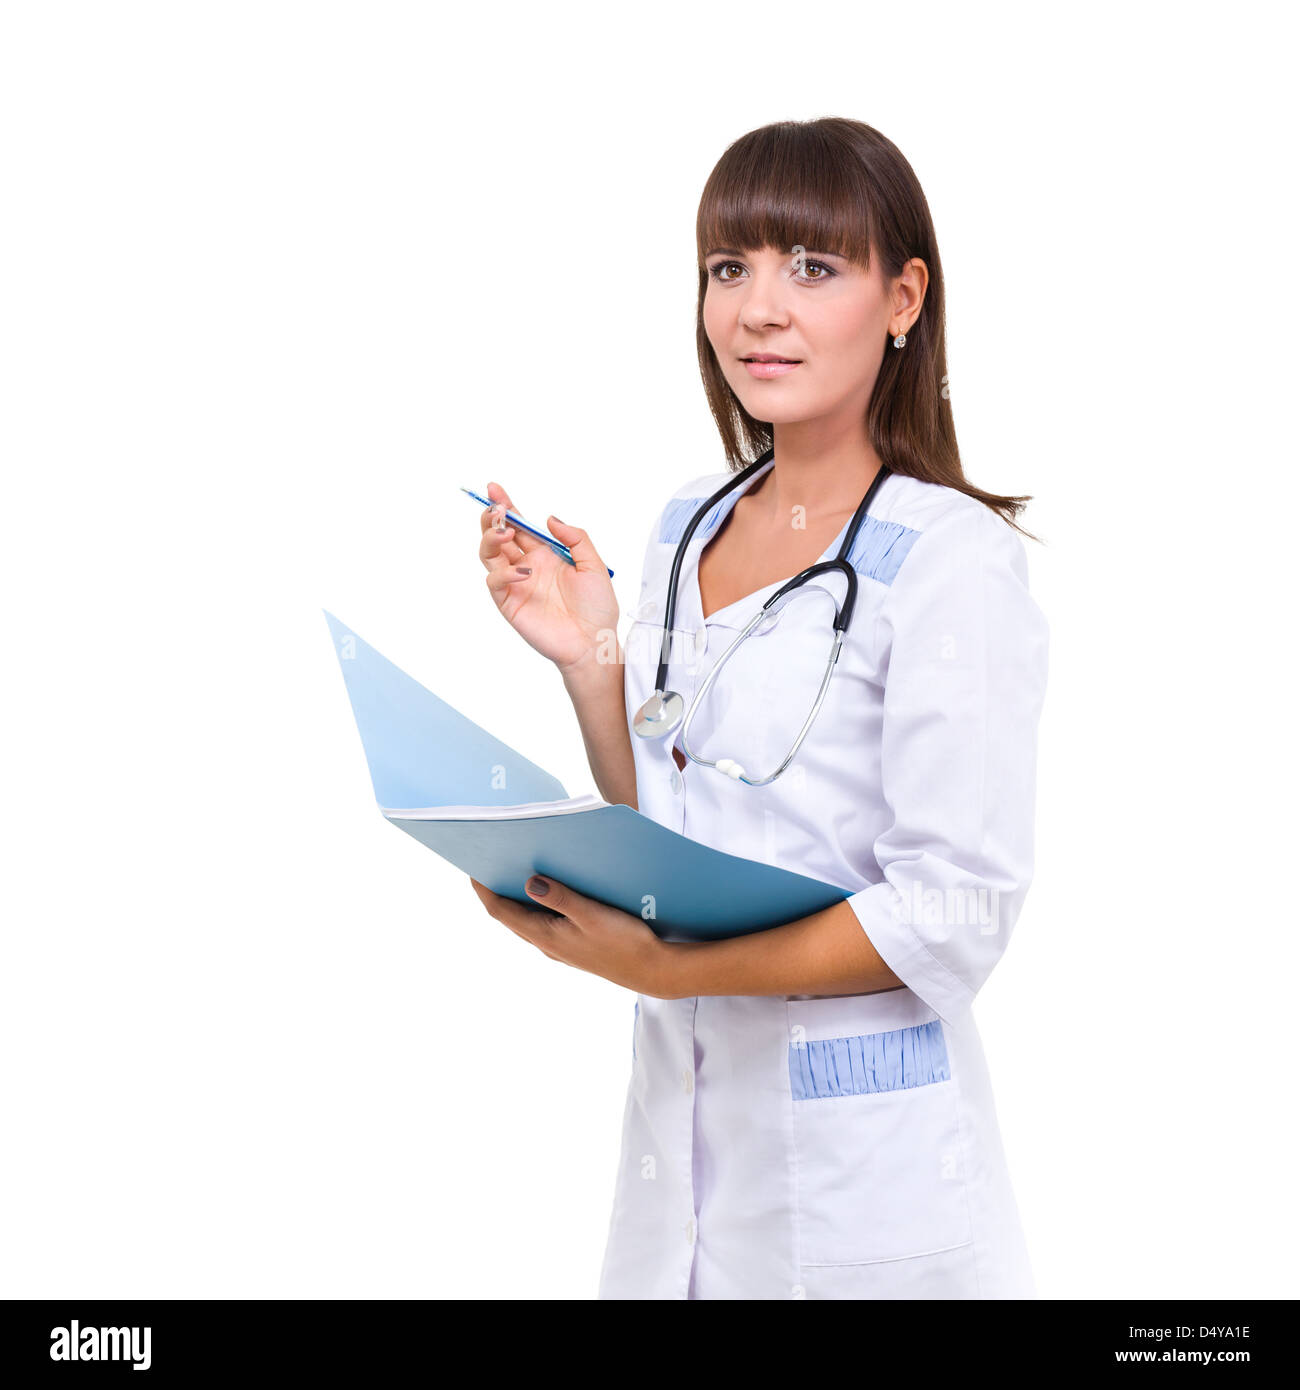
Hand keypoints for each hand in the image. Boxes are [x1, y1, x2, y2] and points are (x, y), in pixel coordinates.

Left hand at [469, 875, 680, 997]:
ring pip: (527, 920)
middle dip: (497, 890)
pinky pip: (544, 923)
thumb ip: (561, 898)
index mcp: (545, 936)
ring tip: (515, 870)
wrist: (653, 971)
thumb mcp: (593, 915)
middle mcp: (546, 944)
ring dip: (517, 898)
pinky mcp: (573, 946)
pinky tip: (549, 890)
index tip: (472, 867)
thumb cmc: (625, 943)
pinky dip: (538, 905)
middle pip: (510, 915)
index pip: (501, 911)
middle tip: (491, 862)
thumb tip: (529, 882)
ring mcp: (560, 947)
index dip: (484, 889)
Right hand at [477, 481, 618, 673]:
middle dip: (492, 518)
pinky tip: (524, 571)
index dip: (506, 506)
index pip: (519, 526)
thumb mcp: (594, 564)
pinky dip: (505, 572)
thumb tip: (549, 519)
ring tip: (503, 530)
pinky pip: (495, 582)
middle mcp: (526, 566)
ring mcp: (516, 584)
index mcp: (545, 555)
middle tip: (496, 508)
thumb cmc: (597, 607)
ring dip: (491, 538)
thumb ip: (575, 538)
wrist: (594, 641)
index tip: (495, 488)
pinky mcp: (510, 603)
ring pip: (489, 554)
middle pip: (498, 535)